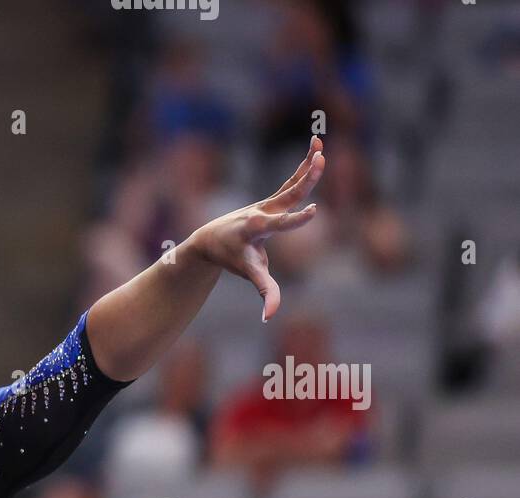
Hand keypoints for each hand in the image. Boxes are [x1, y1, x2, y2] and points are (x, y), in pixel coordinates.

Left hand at [190, 136, 325, 321]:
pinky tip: (318, 149)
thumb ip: (264, 292)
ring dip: (306, 165)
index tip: (313, 211)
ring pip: (290, 183)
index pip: (279, 224)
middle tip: (320, 162)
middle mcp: (262, 212)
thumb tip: (269, 318)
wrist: (210, 239)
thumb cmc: (231, 258)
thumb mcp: (248, 274)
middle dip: (304, 181)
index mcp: (256, 230)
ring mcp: (267, 204)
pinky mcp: (272, 200)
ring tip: (321, 145)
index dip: (295, 220)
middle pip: (287, 196)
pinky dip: (304, 167)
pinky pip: (291, 182)